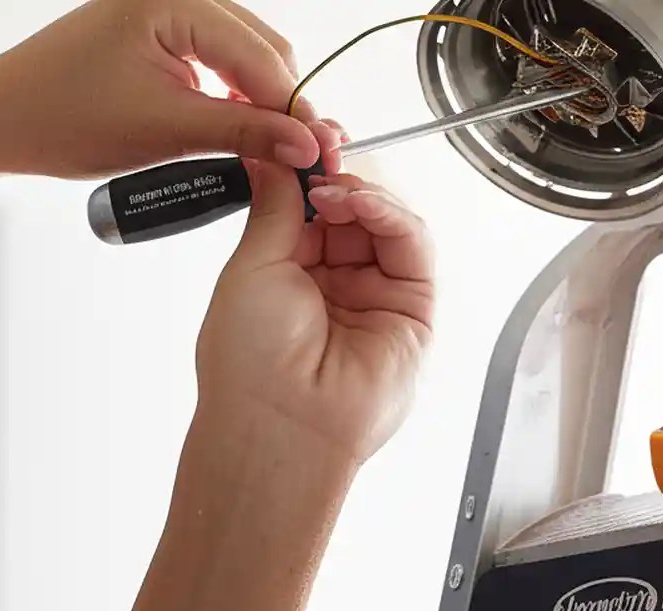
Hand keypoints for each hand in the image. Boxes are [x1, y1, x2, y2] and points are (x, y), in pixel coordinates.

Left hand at [0, 0, 343, 177]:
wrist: (1, 120)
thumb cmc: (63, 120)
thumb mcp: (166, 131)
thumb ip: (244, 133)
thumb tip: (306, 145)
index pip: (262, 56)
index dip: (295, 109)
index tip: (320, 154)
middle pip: (264, 48)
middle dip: (285, 103)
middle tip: (305, 157)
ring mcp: (167, 7)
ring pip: (246, 54)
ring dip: (263, 101)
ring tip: (276, 150)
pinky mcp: (160, 28)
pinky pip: (219, 57)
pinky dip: (235, 94)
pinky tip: (242, 129)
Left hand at [194, 161, 434, 472]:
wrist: (278, 424)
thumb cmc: (249, 362)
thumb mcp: (252, 265)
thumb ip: (277, 206)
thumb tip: (275, 154)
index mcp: (292, 273)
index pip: (313, 205)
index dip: (310, 168)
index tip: (299, 134)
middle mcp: (337, 282)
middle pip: (354, 206)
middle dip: (338, 171)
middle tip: (319, 143)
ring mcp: (377, 295)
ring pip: (387, 220)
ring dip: (362, 192)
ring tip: (331, 186)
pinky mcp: (413, 310)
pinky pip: (413, 246)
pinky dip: (390, 214)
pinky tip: (359, 203)